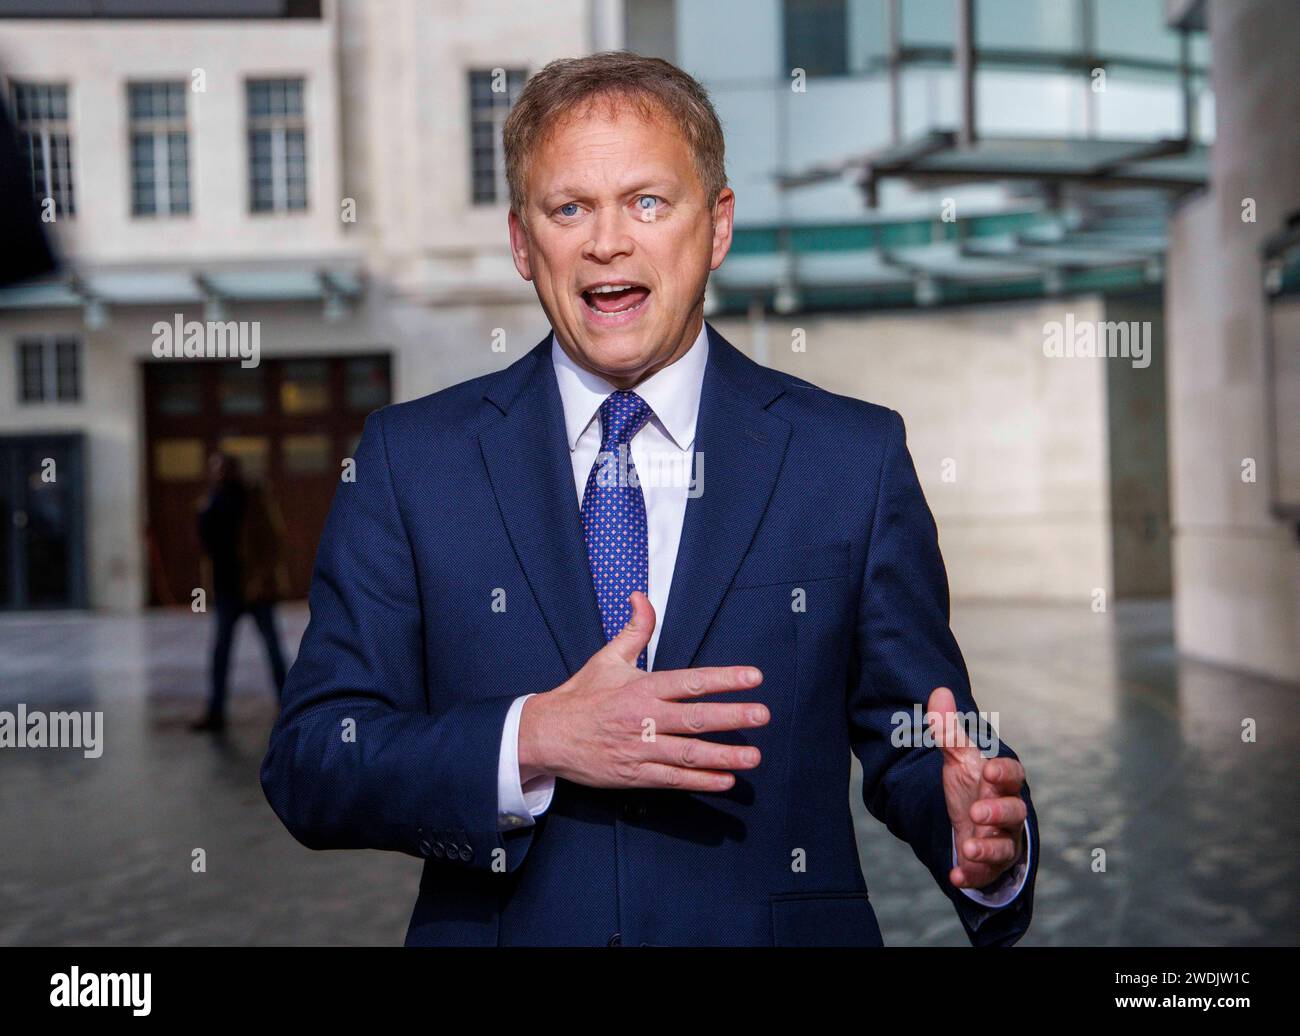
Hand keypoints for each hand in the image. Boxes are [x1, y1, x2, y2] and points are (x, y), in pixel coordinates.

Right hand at [518, 591, 768, 791]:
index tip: (754, 677)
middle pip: (695, 718)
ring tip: (754, 757)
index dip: (724, 679)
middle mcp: (644, 718)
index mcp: (642, 688)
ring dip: (724, 755)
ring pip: (688, 753)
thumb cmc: (582, 696)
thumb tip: (641, 596)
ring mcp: (640, 749)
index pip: (690, 681)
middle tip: (763, 715)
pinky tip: (726, 780)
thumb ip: (634, 630)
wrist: (547, 735)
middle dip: (732, 717)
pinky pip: (673, 779)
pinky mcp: (635, 774)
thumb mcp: (608, 658)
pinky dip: (701, 781)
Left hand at [926, 686, 1026, 892]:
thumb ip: (948, 730)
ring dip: (987, 847)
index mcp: (1002, 782)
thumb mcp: (958, 757)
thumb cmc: (972, 785)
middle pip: (1014, 812)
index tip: (989, 770)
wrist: (973, 821)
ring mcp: (1002, 840)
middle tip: (976, 811)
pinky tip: (956, 875)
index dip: (1004, 773)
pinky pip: (986, 872)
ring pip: (1004, 845)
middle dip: (997, 812)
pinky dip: (972, 874)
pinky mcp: (990, 865)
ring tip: (967, 846)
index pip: (1013, 774)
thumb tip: (939, 691)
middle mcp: (1008, 812)